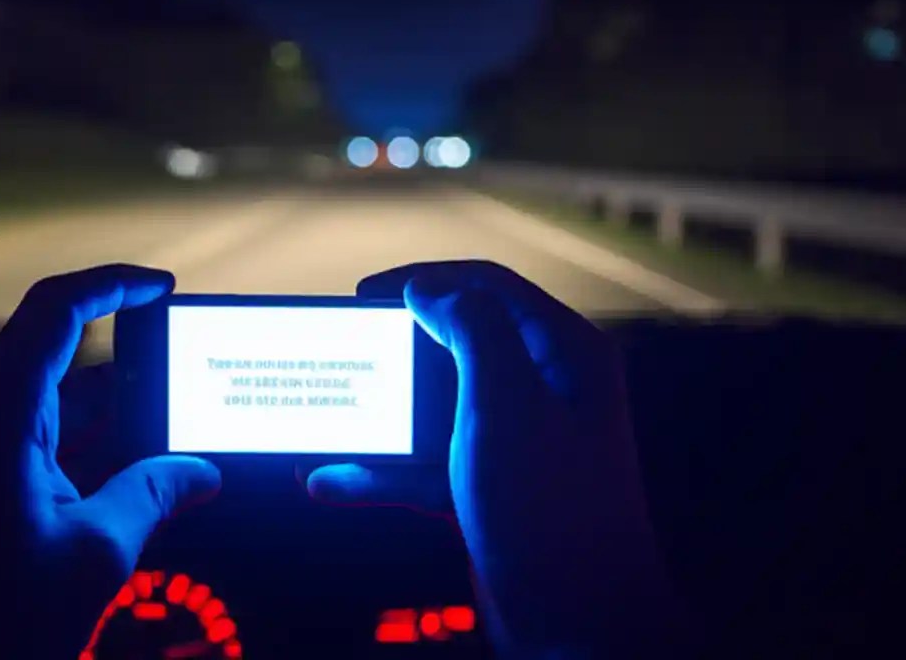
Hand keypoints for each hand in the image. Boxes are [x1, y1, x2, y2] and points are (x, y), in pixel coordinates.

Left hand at [0, 265, 219, 659]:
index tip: (164, 287)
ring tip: (180, 440)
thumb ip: (153, 497)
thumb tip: (200, 472)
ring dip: (115, 424)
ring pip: (55, 414)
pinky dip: (89, 458)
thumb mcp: (93, 554)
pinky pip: (38, 452)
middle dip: (133, 370)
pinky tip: (137, 484)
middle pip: (62, 362)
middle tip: (192, 379)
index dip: (114, 286)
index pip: (55, 312)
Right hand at [306, 261, 679, 657]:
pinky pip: (428, 465)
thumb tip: (430, 289)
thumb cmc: (551, 512)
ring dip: (379, 417)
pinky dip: (382, 472)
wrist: (580, 626)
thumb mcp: (506, 402)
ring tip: (325, 419)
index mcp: (565, 352)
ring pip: (435, 409)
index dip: (425, 280)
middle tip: (343, 351)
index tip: (363, 295)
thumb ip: (470, 329)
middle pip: (458, 342)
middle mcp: (547, 389)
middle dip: (395, 348)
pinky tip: (332, 482)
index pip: (489, 286)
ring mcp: (520, 443)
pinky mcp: (494, 490)